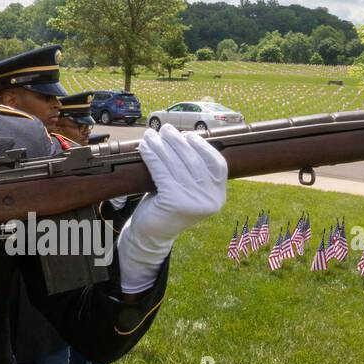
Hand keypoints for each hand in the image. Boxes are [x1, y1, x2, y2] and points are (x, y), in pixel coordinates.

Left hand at [117, 124, 227, 291]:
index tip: (188, 135)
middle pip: (194, 161)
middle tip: (165, 129)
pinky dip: (152, 155)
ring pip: (175, 164)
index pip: (217, 164)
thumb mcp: (187, 189)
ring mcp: (193, 201)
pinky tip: (144, 147)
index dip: (203, 146)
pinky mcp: (174, 201)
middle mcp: (210, 199)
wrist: (152, 234)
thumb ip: (193, 170)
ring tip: (151, 134)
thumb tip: (186, 137)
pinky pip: (161, 171)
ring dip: (161, 145)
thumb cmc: (168, 206)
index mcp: (218, 196)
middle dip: (178, 141)